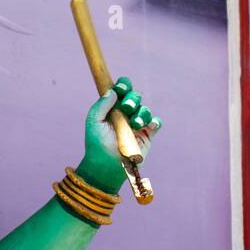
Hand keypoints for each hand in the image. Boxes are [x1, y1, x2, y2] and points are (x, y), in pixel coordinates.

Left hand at [78, 77, 160, 193]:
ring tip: (134, 124)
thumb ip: (101, 104)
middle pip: (135, 97)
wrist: (106, 164)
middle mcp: (125, 113)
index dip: (123, 85)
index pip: (121, 89)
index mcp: (112, 107)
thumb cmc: (97, 142)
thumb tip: (113, 91)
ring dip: (141, 114)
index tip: (121, 88)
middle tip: (126, 108)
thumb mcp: (93, 121)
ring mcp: (137, 124)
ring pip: (145, 110)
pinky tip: (149, 126)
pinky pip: (156, 123)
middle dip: (132, 99)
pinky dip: (155, 122)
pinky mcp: (146, 135)